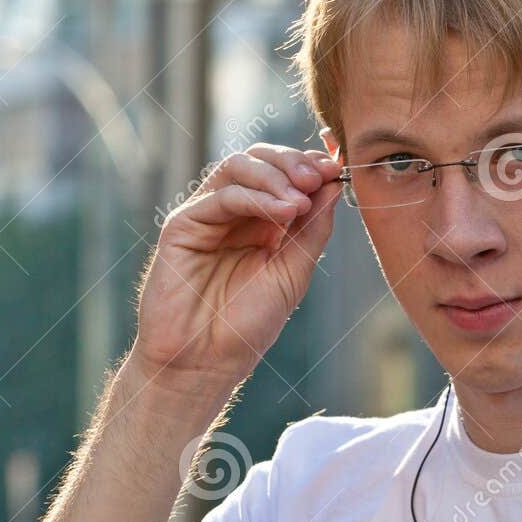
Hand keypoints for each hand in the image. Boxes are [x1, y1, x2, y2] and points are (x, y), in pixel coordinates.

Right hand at [133, 144, 342, 385]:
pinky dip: (257, 196)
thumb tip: (334, 184)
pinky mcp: (183, 225)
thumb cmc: (246, 326)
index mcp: (262, 222)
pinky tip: (284, 211)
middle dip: (294, 162)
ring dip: (276, 175)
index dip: (311, 164)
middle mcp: (234, 213)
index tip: (338, 167)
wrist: (204, 362)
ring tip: (300, 200)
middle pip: (261, 160)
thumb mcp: (293, 273)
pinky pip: (222, 195)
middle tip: (318, 178)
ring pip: (239, 167)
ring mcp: (207, 216)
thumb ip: (313, 229)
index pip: (284, 174)